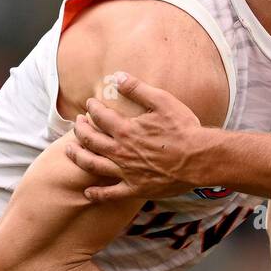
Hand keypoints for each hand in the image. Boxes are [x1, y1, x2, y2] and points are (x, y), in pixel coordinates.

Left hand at [63, 71, 207, 201]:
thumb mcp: (163, 102)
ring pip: (93, 165)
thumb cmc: (184, 129)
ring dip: (78, 156)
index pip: (100, 116)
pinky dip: (97, 194)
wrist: (201, 159)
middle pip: (90, 140)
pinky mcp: (135, 188)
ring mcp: (126, 172)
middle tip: (77, 123)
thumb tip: (118, 76)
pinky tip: (87, 193)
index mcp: (126, 129)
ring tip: (69, 151)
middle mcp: (121, 151)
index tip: (90, 103)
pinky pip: (111, 194)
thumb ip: (138, 89)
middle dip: (80, 129)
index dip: (92, 108)